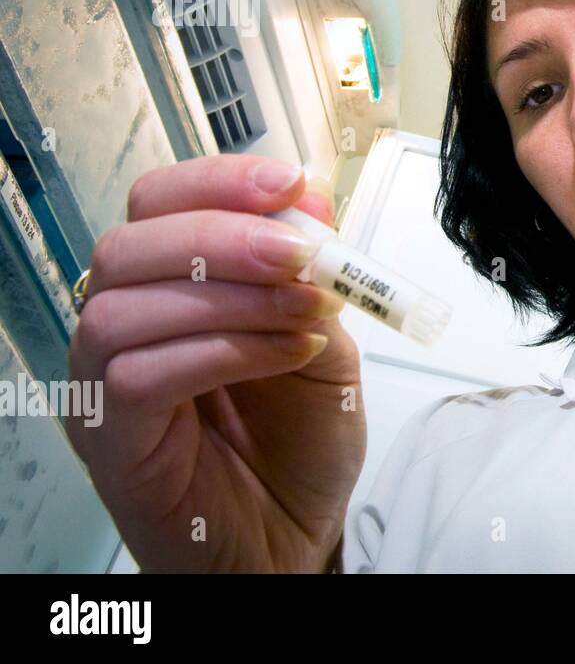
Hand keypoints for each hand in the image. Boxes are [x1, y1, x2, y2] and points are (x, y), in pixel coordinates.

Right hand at [64, 155, 365, 571]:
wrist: (295, 540)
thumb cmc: (297, 446)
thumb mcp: (323, 340)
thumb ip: (311, 277)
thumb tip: (306, 202)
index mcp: (167, 292)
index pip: (158, 207)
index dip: (218, 183)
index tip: (289, 183)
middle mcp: (122, 330)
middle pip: (130, 245)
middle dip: (225, 236)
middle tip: (301, 253)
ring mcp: (104, 388)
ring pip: (126, 307)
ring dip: (232, 297)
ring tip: (307, 312)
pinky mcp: (112, 443)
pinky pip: (138, 376)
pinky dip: (222, 351)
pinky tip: (285, 354)